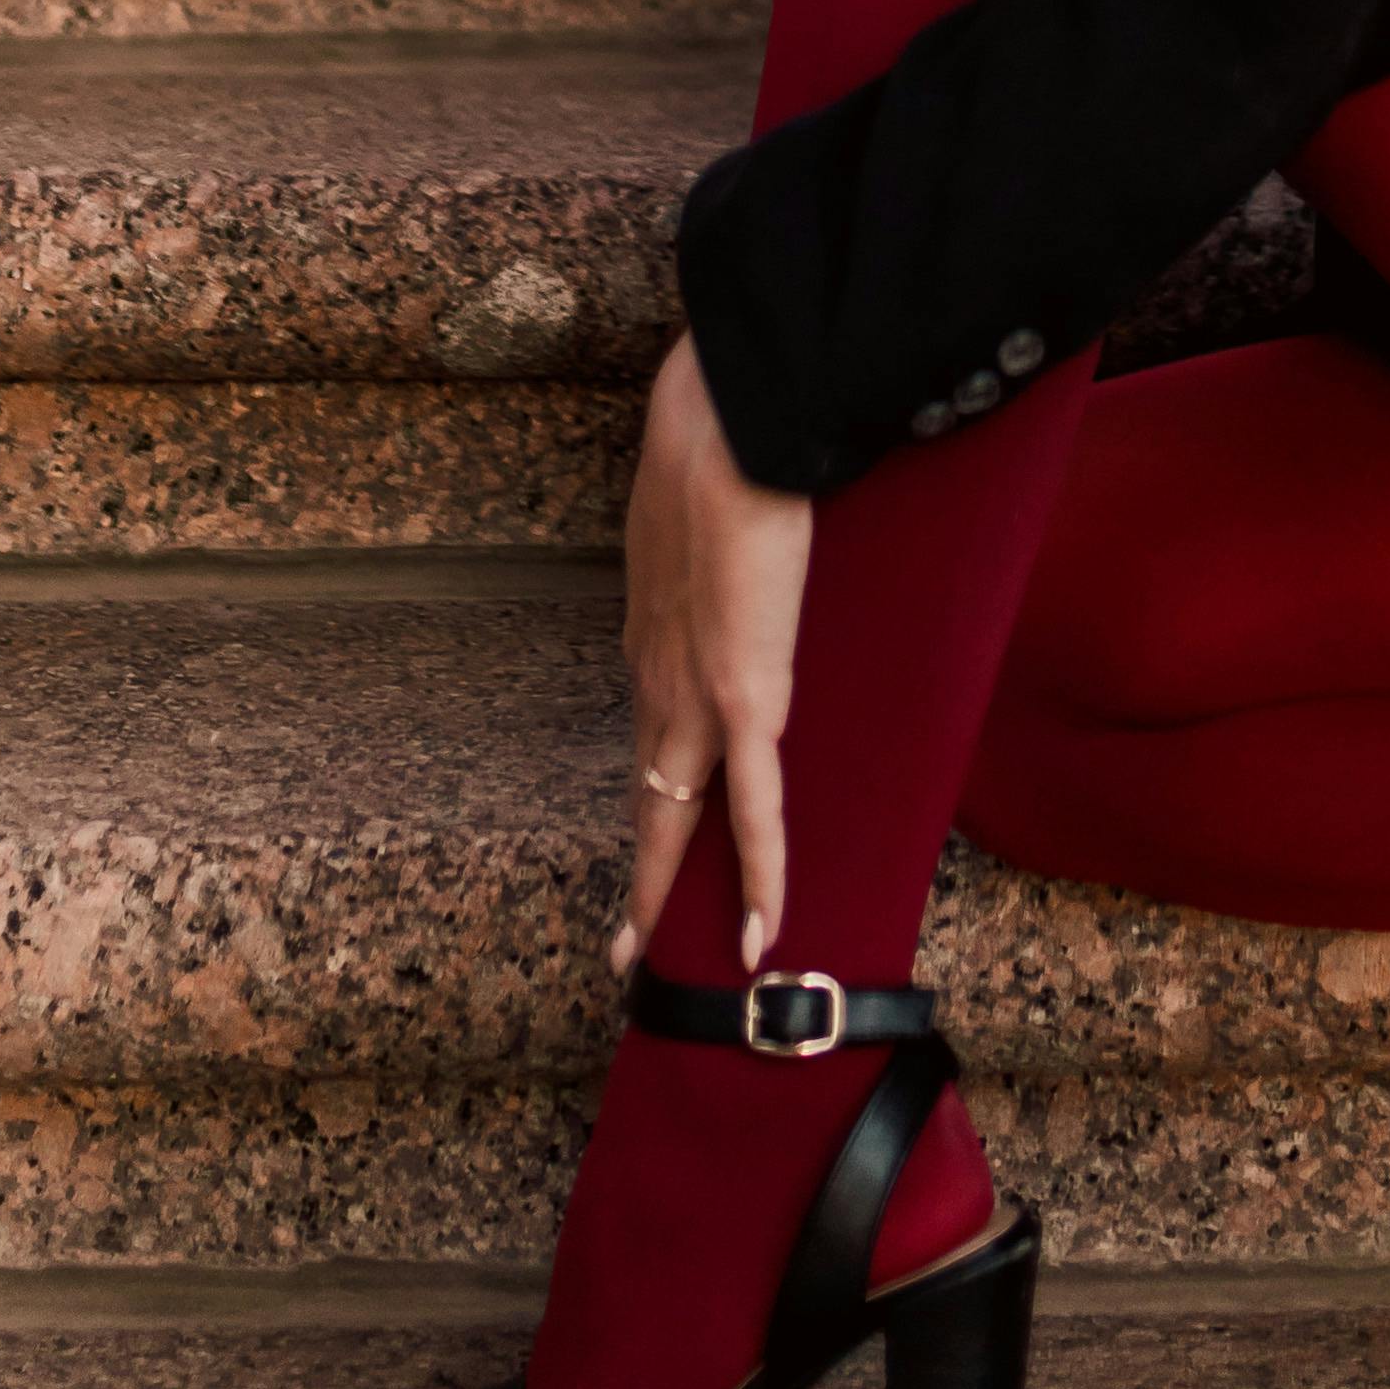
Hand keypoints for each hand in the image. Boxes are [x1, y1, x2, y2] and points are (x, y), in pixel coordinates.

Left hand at [612, 329, 815, 973]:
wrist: (722, 431)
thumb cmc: (715, 451)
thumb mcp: (698, 520)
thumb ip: (707, 559)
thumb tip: (731, 555)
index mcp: (652, 642)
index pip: (647, 742)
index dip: (647, 801)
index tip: (646, 840)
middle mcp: (660, 682)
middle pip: (646, 800)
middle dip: (638, 878)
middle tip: (624, 946)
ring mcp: (696, 698)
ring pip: (678, 821)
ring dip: (671, 894)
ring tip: (659, 958)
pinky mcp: (745, 699)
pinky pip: (756, 808)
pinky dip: (762, 874)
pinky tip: (765, 931)